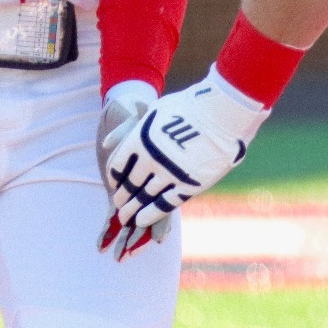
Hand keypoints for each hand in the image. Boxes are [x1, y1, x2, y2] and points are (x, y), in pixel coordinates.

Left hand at [101, 67, 267, 251]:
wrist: (223, 111)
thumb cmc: (188, 107)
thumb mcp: (153, 111)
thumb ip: (128, 129)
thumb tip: (105, 145)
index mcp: (139, 138)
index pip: (118, 165)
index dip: (115, 178)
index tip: (114, 185)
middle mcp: (151, 158)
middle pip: (130, 185)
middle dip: (122, 198)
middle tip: (119, 206)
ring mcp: (170, 173)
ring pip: (144, 198)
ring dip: (133, 209)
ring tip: (126, 217)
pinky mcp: (189, 185)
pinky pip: (165, 205)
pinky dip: (151, 214)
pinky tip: (142, 221)